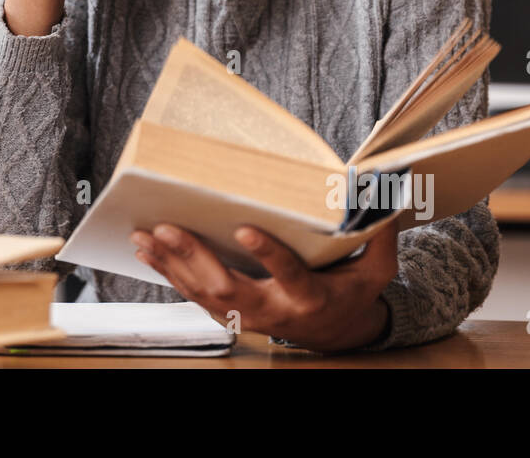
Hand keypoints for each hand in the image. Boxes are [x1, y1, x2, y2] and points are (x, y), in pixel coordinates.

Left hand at [129, 221, 398, 352]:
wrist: (334, 334)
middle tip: (167, 228)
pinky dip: (168, 274)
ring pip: (202, 293)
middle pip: (228, 287)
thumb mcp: (376, 271)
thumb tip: (385, 195)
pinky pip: (193, 295)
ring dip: (171, 265)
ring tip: (145, 236)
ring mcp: (247, 316)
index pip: (288, 275)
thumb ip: (379, 238)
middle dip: (195, 257)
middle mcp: (272, 310)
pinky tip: (147, 252)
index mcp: (309, 296)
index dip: (267, 254)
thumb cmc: (351, 293)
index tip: (245, 228)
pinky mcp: (230, 314)